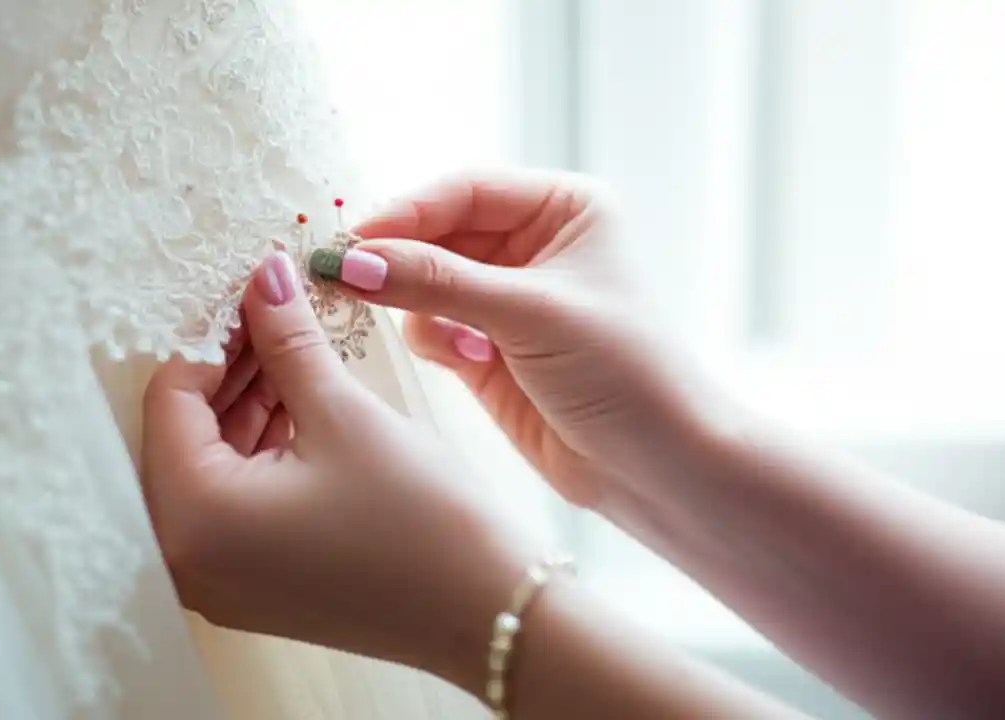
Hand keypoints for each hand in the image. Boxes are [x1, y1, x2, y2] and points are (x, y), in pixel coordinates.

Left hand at [140, 252, 537, 684]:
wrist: (489, 613)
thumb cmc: (422, 526)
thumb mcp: (344, 414)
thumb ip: (287, 339)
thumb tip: (263, 277)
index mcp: (194, 518)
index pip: (171, 396)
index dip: (213, 333)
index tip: (252, 291)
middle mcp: (190, 559)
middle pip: (186, 432)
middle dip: (231, 364)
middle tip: (273, 308)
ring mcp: (221, 578)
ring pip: (212, 464)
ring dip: (246, 402)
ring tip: (291, 342)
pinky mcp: (256, 582)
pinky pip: (236, 500)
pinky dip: (260, 447)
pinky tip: (298, 398)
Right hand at [339, 171, 710, 510]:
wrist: (662, 469)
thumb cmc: (626, 372)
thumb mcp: (530, 313)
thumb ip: (436, 283)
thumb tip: (351, 260)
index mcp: (564, 209)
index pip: (465, 191)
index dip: (407, 211)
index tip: (353, 240)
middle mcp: (535, 246)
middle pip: (439, 234)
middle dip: (400, 258)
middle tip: (343, 278)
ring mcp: (509, 301)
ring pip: (427, 283)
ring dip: (417, 305)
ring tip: (431, 333)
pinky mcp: (490, 351)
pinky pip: (432, 328)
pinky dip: (431, 339)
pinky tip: (463, 360)